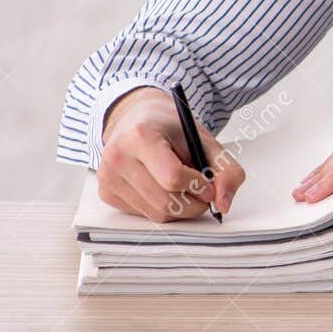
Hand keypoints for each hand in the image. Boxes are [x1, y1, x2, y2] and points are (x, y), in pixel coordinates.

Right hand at [98, 85, 245, 220]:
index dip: (198, 186)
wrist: (137, 117)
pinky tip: (163, 187)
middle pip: (165, 201)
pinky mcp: (106, 192)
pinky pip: (143, 214)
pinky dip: (161, 207)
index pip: (173, 178)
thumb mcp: (204, 140)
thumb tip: (224, 204)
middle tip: (202, 192)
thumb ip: (226, 169)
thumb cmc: (170, 128)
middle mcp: (118, 157)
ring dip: (179, 208)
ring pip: (156, 213)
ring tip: (184, 187)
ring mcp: (108, 177)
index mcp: (141, 136)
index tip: (208, 184)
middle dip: (193, 203)